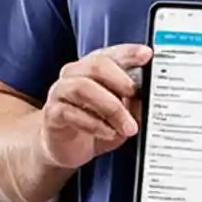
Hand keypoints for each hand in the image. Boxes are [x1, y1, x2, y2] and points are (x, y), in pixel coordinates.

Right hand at [39, 44, 152, 168]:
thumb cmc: (95, 125)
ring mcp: (60, 92)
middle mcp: (74, 74)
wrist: (66, 149)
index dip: (129, 52)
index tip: (147, 55)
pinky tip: (109, 133)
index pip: (112, 54)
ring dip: (110, 107)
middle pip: (96, 64)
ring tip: (128, 127)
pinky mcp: (52, 113)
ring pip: (82, 87)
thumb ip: (133, 104)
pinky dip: (94, 124)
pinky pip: (70, 113)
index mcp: (93, 68)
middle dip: (119, 79)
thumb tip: (150, 100)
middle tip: (135, 95)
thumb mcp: (122, 115)